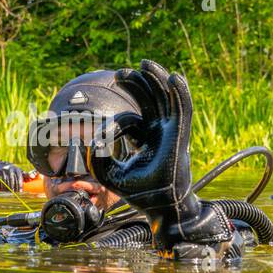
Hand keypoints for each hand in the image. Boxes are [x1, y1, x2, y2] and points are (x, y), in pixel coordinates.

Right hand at [0, 159, 27, 193]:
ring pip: (5, 180)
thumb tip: (33, 177)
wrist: (2, 165)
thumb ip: (26, 175)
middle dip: (13, 187)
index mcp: (17, 170)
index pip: (19, 178)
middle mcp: (10, 169)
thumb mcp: (19, 172)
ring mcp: (3, 170)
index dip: (20, 185)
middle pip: (12, 180)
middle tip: (13, 193)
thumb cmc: (13, 171)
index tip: (20, 192)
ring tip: (7, 192)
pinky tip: (0, 189)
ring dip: (6, 187)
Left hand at [89, 60, 231, 252]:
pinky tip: (173, 78)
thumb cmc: (141, 195)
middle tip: (122, 73)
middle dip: (139, 84)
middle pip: (152, 100)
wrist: (161, 209)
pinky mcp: (180, 137)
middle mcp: (161, 133)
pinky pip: (183, 111)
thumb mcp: (111, 174)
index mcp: (147, 140)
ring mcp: (172, 134)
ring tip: (144, 64)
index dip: (120, 115)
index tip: (107, 117)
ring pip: (167, 99)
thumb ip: (96, 160)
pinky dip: (180, 94)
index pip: (134, 117)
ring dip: (157, 81)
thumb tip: (89, 142)